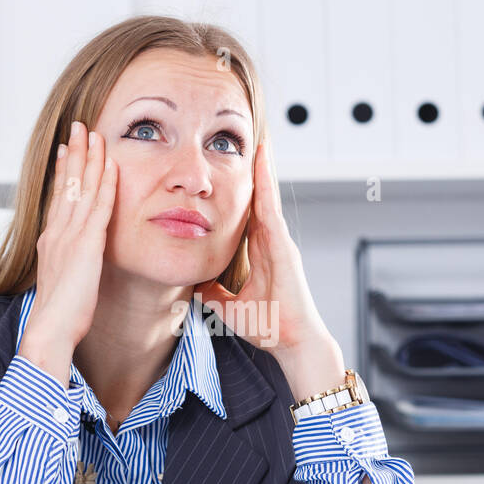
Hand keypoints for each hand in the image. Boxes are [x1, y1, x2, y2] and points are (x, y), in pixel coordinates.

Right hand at [18, 120, 117, 385]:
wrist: (50, 328)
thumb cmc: (59, 316)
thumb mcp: (62, 282)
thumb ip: (68, 265)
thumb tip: (75, 263)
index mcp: (50, 240)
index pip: (58, 197)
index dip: (62, 172)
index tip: (66, 150)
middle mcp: (57, 232)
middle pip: (66, 184)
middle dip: (73, 154)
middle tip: (77, 128)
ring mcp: (70, 236)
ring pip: (81, 188)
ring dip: (89, 159)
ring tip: (93, 134)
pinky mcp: (86, 245)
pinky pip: (99, 207)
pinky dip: (105, 184)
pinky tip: (111, 165)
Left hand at [194, 133, 345, 400]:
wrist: (292, 343)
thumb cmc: (268, 327)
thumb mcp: (227, 307)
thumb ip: (211, 293)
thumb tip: (190, 285)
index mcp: (261, 252)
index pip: (247, 213)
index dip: (241, 190)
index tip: (231, 168)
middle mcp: (272, 242)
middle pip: (259, 198)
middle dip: (255, 171)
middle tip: (247, 140)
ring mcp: (280, 242)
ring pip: (268, 197)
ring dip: (264, 169)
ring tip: (258, 141)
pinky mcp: (284, 246)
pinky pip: (272, 208)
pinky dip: (267, 185)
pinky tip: (262, 164)